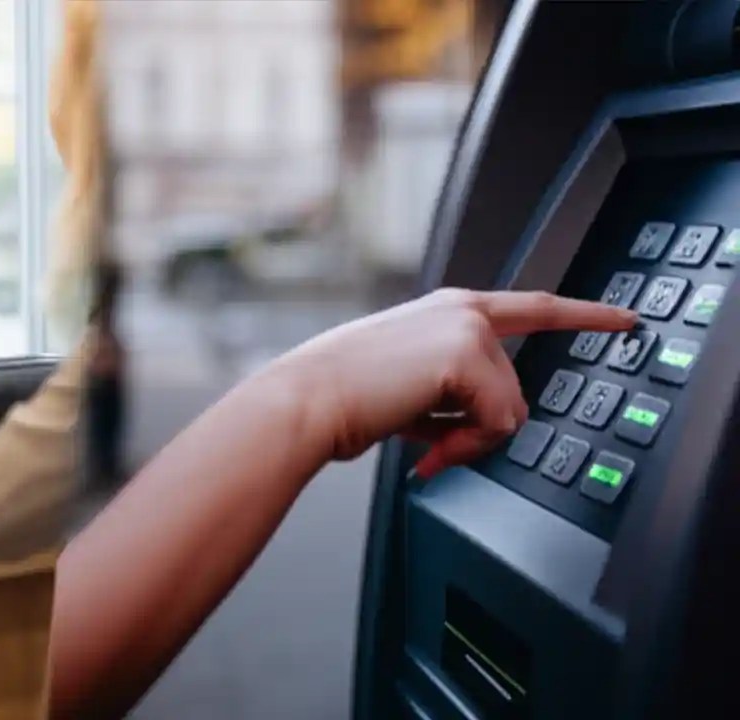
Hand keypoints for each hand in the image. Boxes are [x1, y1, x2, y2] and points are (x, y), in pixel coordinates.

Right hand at [282, 289, 636, 477]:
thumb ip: (449, 395)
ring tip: (421, 441)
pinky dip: (465, 446)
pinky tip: (426, 446)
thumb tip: (470, 432)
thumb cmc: (338, 397)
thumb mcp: (405, 387)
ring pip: (509, 408)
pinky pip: (498, 422)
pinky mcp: (466, 354)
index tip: (623, 320)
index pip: (530, 309)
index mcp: (445, 311)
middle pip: (515, 387)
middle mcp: (461, 311)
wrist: (306, 401)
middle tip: (432, 443)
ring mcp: (466, 328)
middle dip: (479, 427)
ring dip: (468, 439)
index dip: (583, 314)